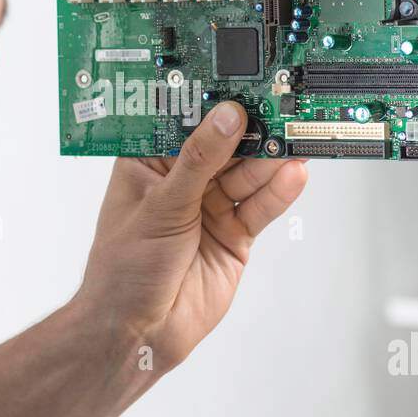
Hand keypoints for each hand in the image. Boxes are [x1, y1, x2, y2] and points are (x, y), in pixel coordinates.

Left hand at [76, 101, 308, 369]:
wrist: (138, 334)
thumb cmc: (123, 272)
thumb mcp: (160, 207)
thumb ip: (199, 161)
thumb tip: (227, 118)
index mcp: (147, 164)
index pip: (183, 123)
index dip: (211, 102)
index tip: (241, 82)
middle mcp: (180, 182)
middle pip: (224, 145)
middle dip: (251, 128)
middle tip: (280, 107)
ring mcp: (209, 209)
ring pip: (247, 174)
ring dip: (270, 158)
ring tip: (294, 137)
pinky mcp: (234, 236)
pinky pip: (259, 207)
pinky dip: (278, 192)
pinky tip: (293, 173)